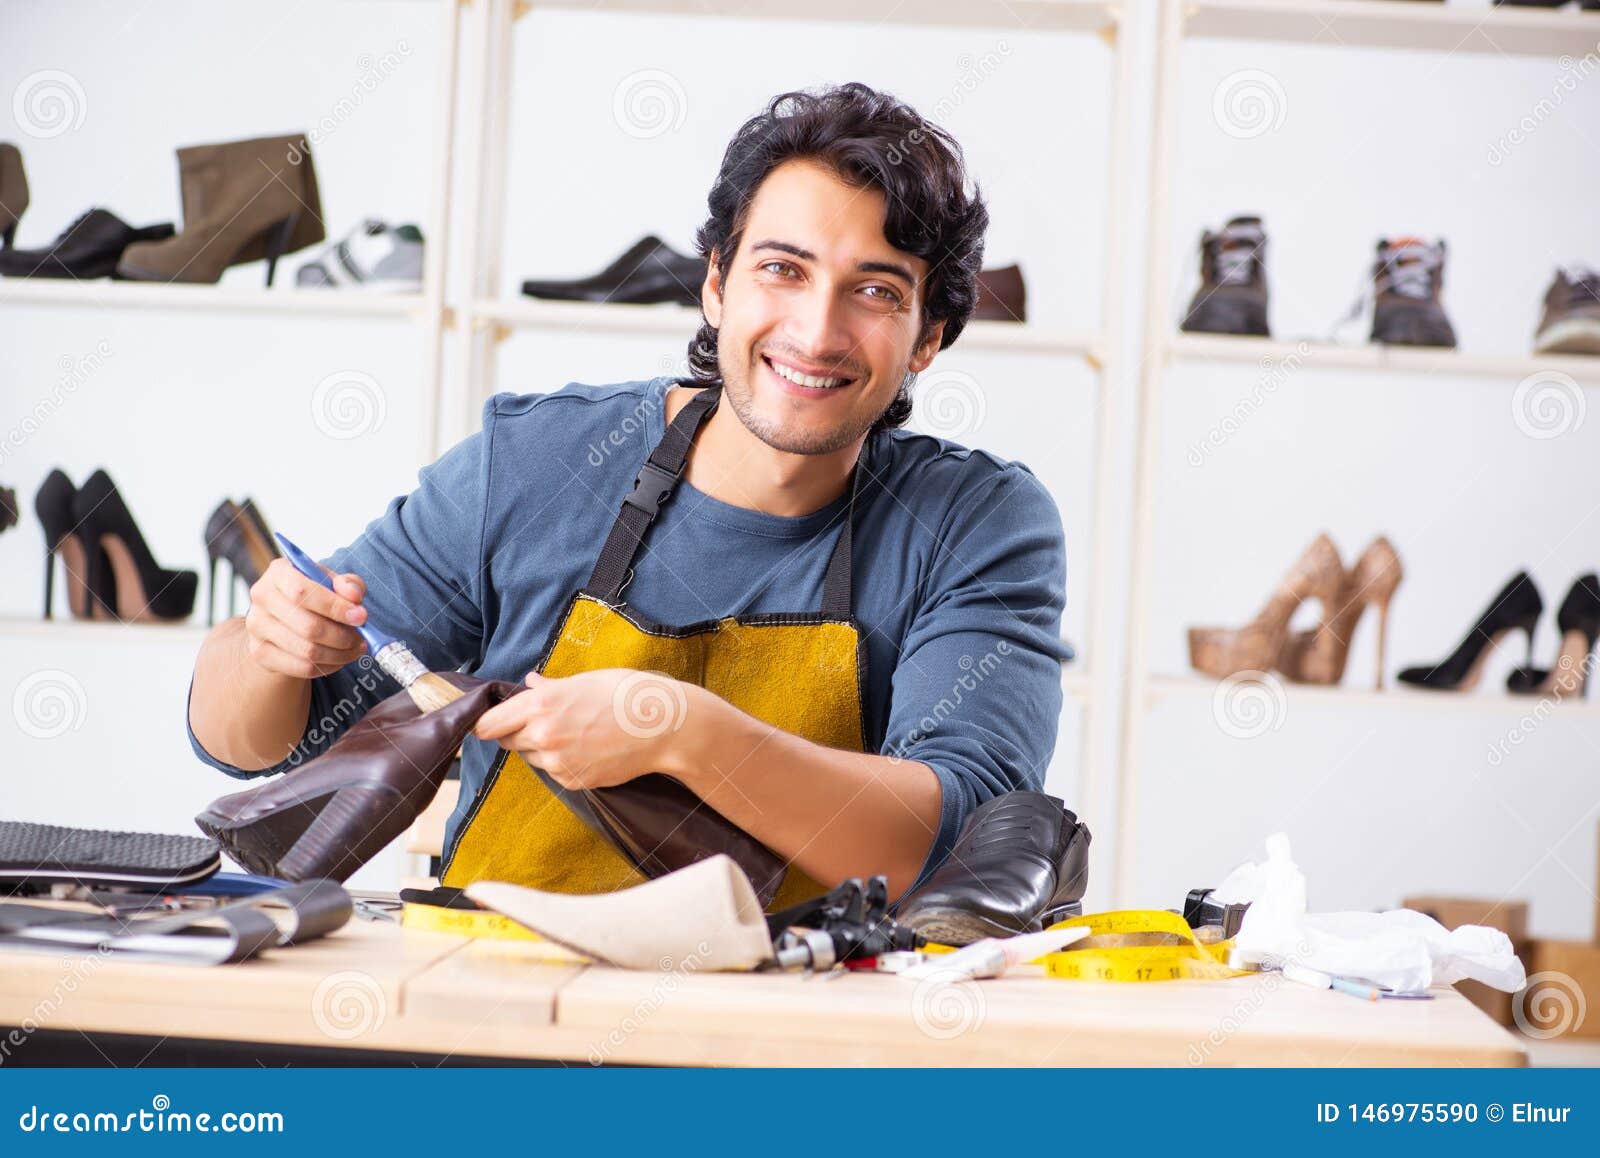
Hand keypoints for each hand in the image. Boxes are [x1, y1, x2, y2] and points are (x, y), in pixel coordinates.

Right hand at [242, 556, 369, 678]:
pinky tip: (340, 659)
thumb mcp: (334, 582)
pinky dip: (328, 666)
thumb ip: (348, 584)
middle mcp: (262, 597)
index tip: (361, 616)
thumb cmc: (315, 595)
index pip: (303, 591)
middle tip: (362, 639)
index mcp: (279, 572)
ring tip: (355, 649)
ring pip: (307, 651)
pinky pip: (302, 667)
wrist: (285, 618)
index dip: (335, 607)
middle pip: (307, 626)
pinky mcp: (259, 652)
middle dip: (342, 636)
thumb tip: (354, 596)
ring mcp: (256, 627)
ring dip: (339, 654)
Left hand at [471, 669, 697, 789]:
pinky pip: (553, 771)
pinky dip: (562, 762)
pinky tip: (588, 748)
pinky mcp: (572, 781)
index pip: (488, 724)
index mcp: (540, 705)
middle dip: (519, 732)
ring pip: (532, 757)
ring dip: (542, 748)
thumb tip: (530, 684)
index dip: (487, 722)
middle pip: (507, 741)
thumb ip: (550, 688)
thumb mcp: (585, 681)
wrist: (663, 727)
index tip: (490, 721)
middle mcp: (542, 736)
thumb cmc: (626, 694)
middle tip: (546, 721)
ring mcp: (556, 762)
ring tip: (575, 733)